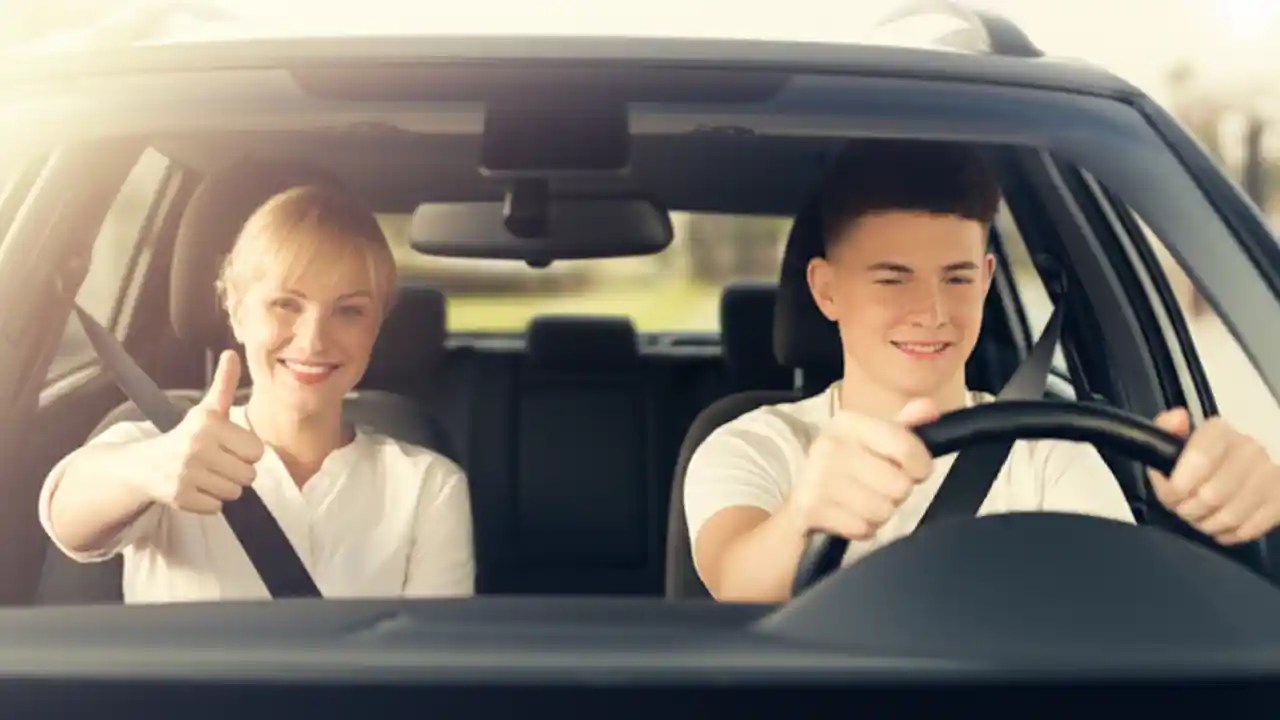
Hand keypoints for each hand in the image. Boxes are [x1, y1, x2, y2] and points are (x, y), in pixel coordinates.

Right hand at [142, 350, 263, 514]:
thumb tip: (232, 353)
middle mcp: (197, 447)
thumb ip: (225, 385)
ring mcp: (187, 474)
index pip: (257, 451)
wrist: (145, 465)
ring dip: (225, 487)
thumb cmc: (188, 436)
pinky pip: (217, 508)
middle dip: (238, 471)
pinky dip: (210, 502)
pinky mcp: (180, 498)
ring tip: (208, 475)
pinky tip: (196, 488)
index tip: (230, 446)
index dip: (246, 451)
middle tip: (218, 463)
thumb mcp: (208, 410)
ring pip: (235, 493)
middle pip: (249, 475)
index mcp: (209, 424)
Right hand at [783, 398, 939, 539]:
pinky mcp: (810, 508)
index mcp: (848, 422)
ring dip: (879, 514)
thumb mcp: (871, 442)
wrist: (796, 504)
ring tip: (862, 504)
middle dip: (895, 494)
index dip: (920, 466)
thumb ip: (903, 426)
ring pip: (883, 510)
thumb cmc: (844, 470)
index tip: (914, 471)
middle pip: (899, 485)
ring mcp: (817, 477)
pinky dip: (861, 529)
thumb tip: (929, 407)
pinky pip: (862, 528)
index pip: (905, 446)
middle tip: (878, 489)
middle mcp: (830, 444)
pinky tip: (848, 517)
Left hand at [1148, 408, 1279, 544]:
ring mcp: (1270, 476)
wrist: (1248, 461)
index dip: (1176, 486)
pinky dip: (1229, 534)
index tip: (1170, 494)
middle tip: (1183, 510)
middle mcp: (1249, 450)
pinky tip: (1221, 526)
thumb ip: (1166, 427)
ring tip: (1200, 519)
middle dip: (1188, 510)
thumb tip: (1178, 420)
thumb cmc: (1204, 455)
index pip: (1199, 461)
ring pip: (1230, 516)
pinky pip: (1250, 529)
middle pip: (1211, 495)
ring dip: (1207, 524)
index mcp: (1220, 433)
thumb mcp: (1178, 436)